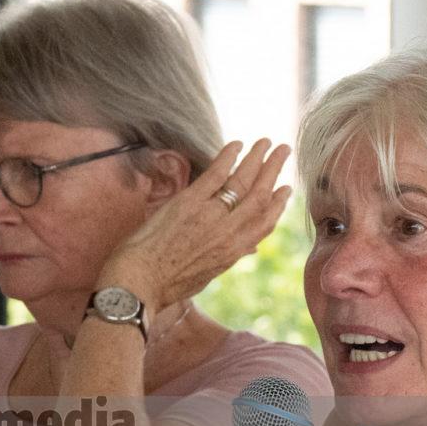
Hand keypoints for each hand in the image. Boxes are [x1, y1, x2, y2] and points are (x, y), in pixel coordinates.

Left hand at [99, 139, 291, 311]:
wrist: (140, 282)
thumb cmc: (170, 283)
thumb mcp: (208, 273)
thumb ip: (230, 255)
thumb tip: (250, 248)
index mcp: (235, 251)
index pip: (266, 222)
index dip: (279, 203)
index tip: (286, 188)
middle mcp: (229, 232)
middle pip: (260, 195)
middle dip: (274, 170)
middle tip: (283, 151)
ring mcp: (210, 215)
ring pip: (243, 181)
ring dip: (257, 158)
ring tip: (266, 142)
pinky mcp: (189, 202)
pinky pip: (215, 173)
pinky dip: (228, 156)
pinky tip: (237, 144)